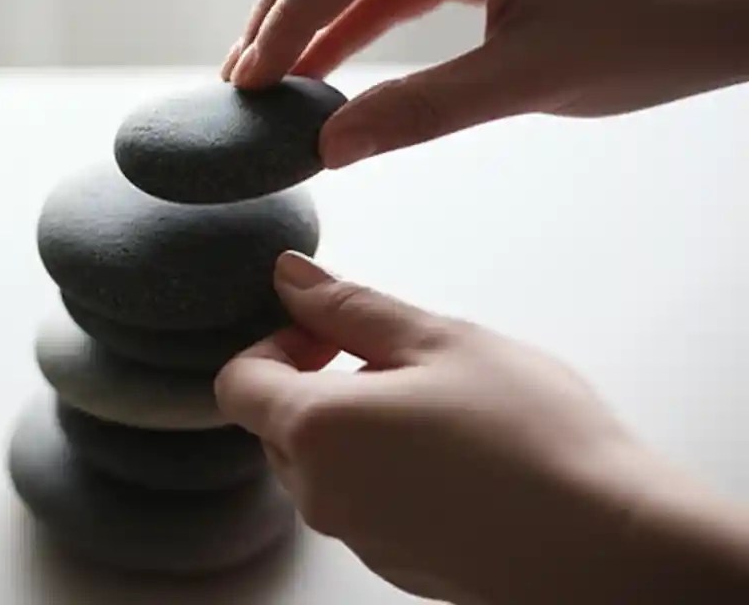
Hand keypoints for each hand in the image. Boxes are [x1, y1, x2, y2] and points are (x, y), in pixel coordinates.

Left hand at [215, 251, 748, 603]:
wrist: (606, 548)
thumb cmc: (530, 435)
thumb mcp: (439, 341)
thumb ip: (350, 307)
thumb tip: (290, 278)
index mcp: (315, 431)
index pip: (238, 382)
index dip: (276, 344)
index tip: (334, 334)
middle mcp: (320, 495)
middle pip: (277, 426)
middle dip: (317, 384)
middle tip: (396, 363)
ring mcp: (356, 538)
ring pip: (323, 467)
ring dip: (355, 429)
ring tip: (437, 411)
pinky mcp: (394, 566)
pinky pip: (363, 504)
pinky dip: (385, 473)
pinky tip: (455, 460)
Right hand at [220, 0, 748, 168]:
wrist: (700, 27)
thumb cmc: (637, 41)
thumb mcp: (528, 81)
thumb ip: (424, 111)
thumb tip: (328, 147)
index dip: (294, 18)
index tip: (252, 81)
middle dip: (282, 6)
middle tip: (239, 77)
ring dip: (305, 13)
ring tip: (260, 74)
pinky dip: (345, 23)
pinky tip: (313, 68)